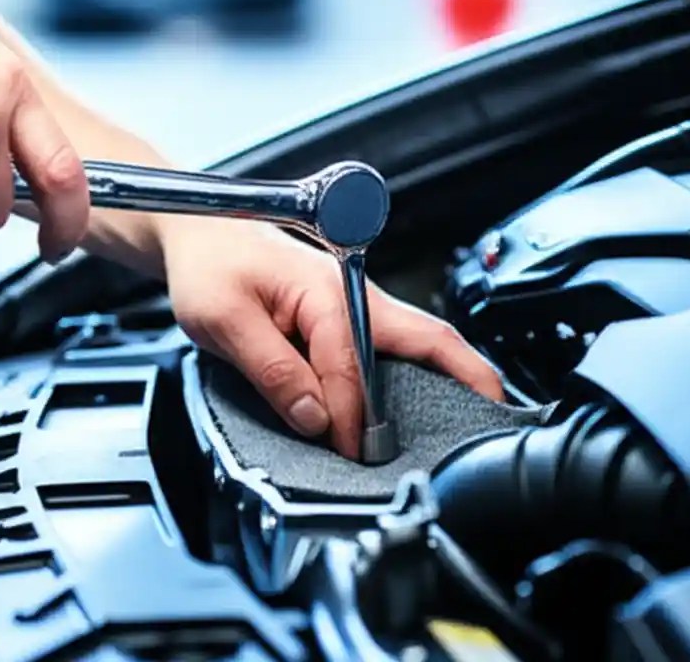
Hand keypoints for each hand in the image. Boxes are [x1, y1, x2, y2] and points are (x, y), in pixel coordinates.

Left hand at [162, 219, 503, 459]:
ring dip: (446, 379)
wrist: (201, 236)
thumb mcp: (225, 320)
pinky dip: (417, 375)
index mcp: (328, 291)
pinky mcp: (350, 317)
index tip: (347, 454)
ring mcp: (358, 305)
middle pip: (429, 341)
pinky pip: (392, 351)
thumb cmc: (212, 264)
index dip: (351, 419)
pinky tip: (419, 402)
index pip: (354, 370)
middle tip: (487, 427)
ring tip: (467, 421)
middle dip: (467, 381)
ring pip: (418, 345)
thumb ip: (272, 370)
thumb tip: (314, 416)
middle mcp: (356, 295)